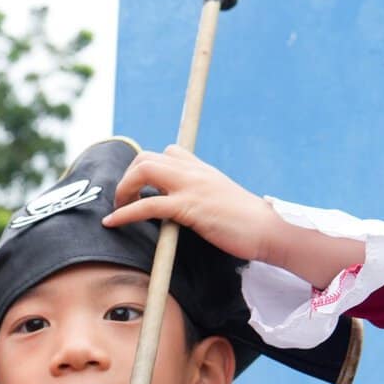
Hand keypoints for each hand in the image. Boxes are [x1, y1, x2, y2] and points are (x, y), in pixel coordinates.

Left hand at [103, 145, 282, 263]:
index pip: (168, 153)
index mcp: (202, 171)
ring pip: (143, 170)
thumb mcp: (222, 201)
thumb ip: (202, 197)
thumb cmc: (247, 223)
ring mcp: (192, 187)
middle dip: (127, 178)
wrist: (271, 230)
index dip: (146, 169)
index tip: (139, 191)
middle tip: (124, 202)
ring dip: (123, 190)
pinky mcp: (190, 207)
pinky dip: (124, 213)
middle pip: (147, 157)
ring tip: (117, 210)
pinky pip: (148, 204)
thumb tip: (186, 209)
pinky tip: (112, 222)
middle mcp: (195, 172)